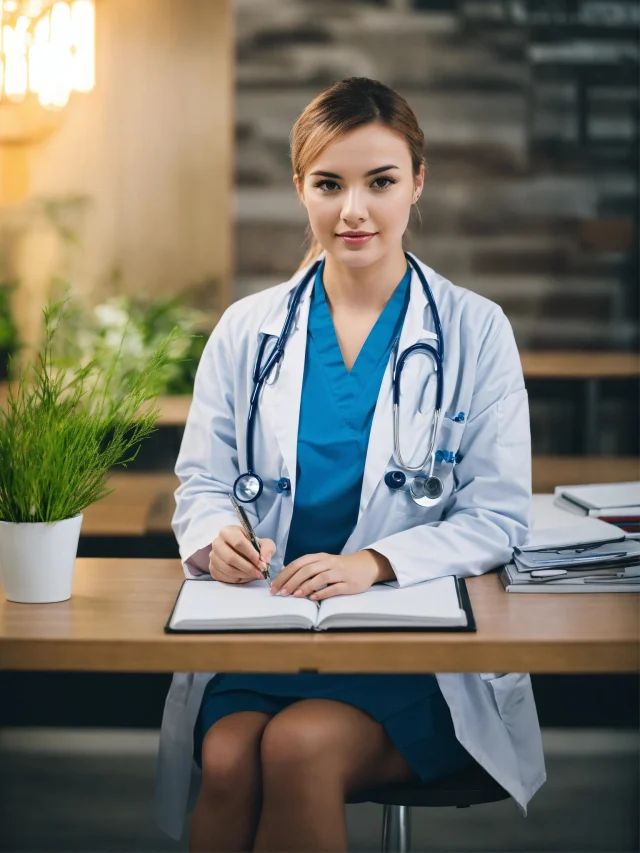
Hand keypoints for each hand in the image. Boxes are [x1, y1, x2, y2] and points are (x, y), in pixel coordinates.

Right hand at [209, 525, 276, 584]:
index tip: (260, 562)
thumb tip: (265, 560)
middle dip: (248, 567)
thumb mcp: (264, 544)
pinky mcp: (212, 568)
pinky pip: (224, 577)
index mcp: (228, 532)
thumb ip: (267, 549)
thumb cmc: (252, 546)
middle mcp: (217, 542)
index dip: (250, 554)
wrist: (242, 553)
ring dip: (244, 574)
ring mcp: (213, 556)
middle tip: (259, 572)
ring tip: (255, 575)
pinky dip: (237, 579)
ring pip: (228, 569)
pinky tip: (246, 576)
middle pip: (231, 558)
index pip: (238, 542)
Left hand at [270, 549, 393, 600]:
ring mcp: (339, 572)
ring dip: (305, 586)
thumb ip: (308, 568)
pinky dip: (323, 593)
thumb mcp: (323, 563)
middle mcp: (328, 562)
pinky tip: (313, 598)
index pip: (298, 563)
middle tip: (281, 593)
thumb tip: (287, 577)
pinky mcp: (348, 583)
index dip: (285, 574)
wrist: (366, 565)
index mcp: (320, 557)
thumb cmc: (340, 566)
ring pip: (320, 577)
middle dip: (291, 581)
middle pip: (307, 569)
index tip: (274, 586)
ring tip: (294, 595)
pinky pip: (334, 587)